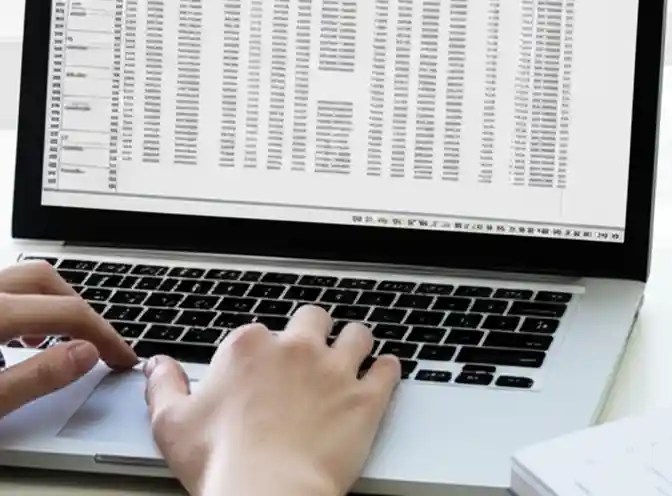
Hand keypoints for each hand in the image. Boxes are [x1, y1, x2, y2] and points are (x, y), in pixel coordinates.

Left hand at [0, 260, 135, 416]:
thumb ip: (35, 378)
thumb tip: (86, 355)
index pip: (68, 312)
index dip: (104, 336)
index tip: (121, 358)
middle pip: (46, 280)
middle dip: (81, 312)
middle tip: (99, 346)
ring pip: (21, 278)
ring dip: (50, 302)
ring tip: (60, 337)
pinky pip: (1, 288)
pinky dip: (21, 303)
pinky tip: (16, 334)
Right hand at [145, 305, 399, 495]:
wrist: (267, 492)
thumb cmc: (220, 462)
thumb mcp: (170, 423)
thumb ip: (164, 386)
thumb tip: (157, 366)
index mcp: (248, 349)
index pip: (260, 332)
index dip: (263, 350)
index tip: (265, 367)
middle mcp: (295, 349)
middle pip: (314, 319)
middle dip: (314, 332)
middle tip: (312, 352)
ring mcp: (335, 370)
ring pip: (356, 335)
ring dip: (355, 343)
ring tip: (353, 354)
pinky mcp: (366, 396)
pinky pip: (388, 368)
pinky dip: (388, 369)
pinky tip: (384, 373)